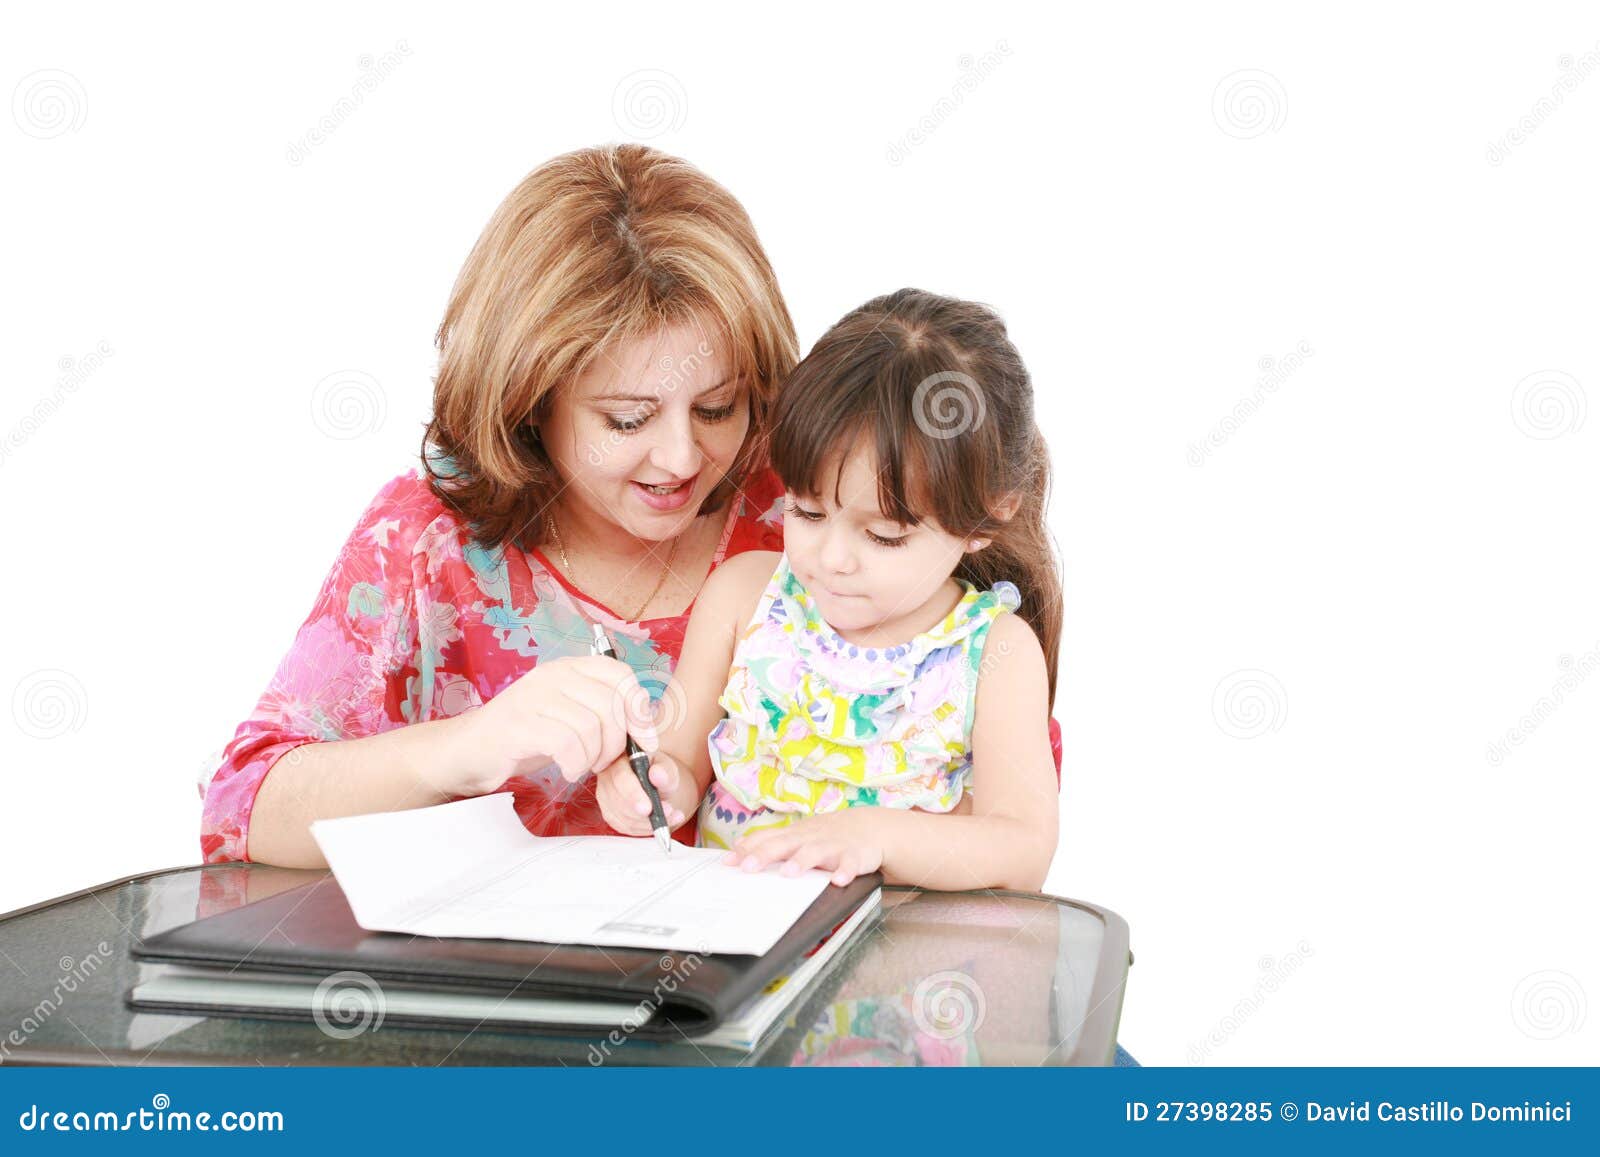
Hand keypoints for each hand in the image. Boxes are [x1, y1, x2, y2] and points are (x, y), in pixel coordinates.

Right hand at [426, 655, 657, 797]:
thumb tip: (647, 728)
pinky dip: (575, 764)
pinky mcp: (519, 723)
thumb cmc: (525, 737)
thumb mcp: (568, 716)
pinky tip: (566, 771)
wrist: (470, 751)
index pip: (621, 675)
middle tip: (602, 762)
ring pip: (593, 725)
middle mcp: (552, 674)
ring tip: (580, 766)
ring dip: (594, 757)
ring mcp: (534, 696)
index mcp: (569, 668)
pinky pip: (568, 743)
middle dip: (618, 742)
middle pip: (612, 704)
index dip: (640, 709)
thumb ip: (603, 713)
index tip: (645, 740)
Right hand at [596, 750, 696, 835]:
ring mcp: (606, 800)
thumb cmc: (655, 769)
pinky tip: (663, 822)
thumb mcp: (665, 765)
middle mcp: (606, 780)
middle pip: (620, 803)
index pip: (620, 778)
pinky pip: (628, 828)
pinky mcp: (611, 816)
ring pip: (624, 819)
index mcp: (616, 760)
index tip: (648, 808)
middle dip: (644, 814)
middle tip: (668, 812)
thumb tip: (658, 775)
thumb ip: (664, 770)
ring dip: (650, 822)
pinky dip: (647, 829)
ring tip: (672, 815)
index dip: (633, 795)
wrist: (653, 780)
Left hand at [722, 810, 885, 886]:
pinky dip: (845, 871)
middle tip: (748, 868)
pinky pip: (850, 864)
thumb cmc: (826, 834)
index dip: (747, 850)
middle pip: (784, 844)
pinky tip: (839, 880)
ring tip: (789, 873)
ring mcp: (832, 845)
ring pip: (815, 852)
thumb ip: (769, 841)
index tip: (728, 863)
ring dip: (802, 861)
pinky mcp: (855, 855)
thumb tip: (737, 849)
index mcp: (794, 835)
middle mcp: (810, 838)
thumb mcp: (797, 835)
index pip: (766, 839)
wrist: (871, 827)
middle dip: (766, 854)